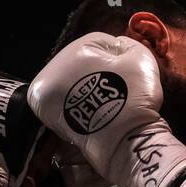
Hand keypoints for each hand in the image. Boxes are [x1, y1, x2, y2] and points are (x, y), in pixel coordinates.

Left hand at [27, 33, 185, 186]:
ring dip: (87, 87)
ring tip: (107, 100)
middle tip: (117, 87)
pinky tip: (96, 110)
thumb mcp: (140, 57)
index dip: (118, 55)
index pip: (97, 44)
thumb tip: (117, 46)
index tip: (128, 73)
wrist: (124, 142)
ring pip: (72, 82)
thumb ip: (126, 44)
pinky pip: (67, 101)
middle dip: (98, 71)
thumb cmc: (132, 98)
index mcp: (68, 55)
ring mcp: (45, 99)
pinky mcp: (49, 118)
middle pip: (80, 63)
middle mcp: (49, 75)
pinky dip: (80, 102)